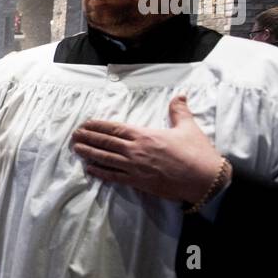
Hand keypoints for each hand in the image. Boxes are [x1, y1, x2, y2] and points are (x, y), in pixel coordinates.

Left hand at [70, 95, 225, 203]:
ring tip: (76, 149)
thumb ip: (179, 110)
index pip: (115, 128)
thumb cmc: (197, 152)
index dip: (98, 125)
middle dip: (88, 137)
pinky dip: (100, 173)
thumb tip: (180, 94)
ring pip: (106, 158)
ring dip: (89, 153)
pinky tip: (90, 169)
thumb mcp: (188, 127)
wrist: (204, 179)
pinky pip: (114, 177)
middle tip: (74, 135)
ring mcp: (135, 167)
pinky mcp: (138, 182)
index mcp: (145, 135)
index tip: (86, 123)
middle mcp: (135, 150)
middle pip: (106, 142)